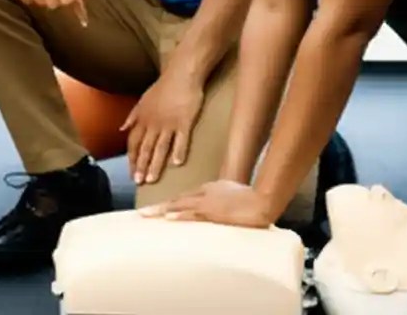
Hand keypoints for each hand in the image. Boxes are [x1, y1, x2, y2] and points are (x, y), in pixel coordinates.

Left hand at [121, 76, 204, 184]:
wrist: (181, 75)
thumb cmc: (163, 88)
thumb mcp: (142, 101)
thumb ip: (132, 117)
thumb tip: (121, 129)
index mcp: (143, 119)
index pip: (133, 143)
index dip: (132, 158)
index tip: (131, 172)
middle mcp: (153, 124)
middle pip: (145, 148)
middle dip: (141, 166)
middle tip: (139, 182)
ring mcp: (169, 123)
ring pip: (160, 147)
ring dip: (156, 164)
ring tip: (152, 179)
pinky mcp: (184, 122)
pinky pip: (181, 139)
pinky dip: (179, 151)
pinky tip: (177, 163)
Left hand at [139, 180, 277, 228]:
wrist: (264, 201)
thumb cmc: (255, 199)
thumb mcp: (235, 196)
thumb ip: (224, 200)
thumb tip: (218, 209)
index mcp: (210, 188)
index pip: (185, 196)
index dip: (171, 204)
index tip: (158, 211)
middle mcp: (205, 192)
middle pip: (177, 199)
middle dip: (159, 207)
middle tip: (142, 214)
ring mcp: (208, 201)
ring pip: (179, 205)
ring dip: (161, 211)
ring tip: (145, 215)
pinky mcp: (213, 211)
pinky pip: (192, 213)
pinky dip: (178, 214)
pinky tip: (167, 218)